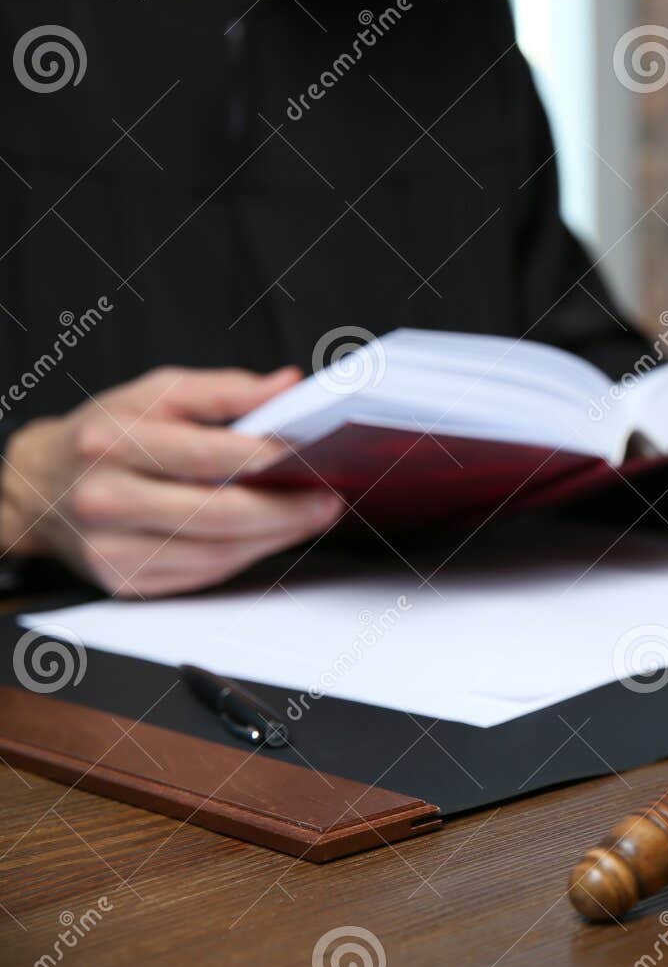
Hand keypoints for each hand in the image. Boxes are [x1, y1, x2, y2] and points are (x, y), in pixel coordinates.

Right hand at [0, 366, 344, 597]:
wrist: (41, 487)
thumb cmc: (106, 434)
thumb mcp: (156, 393)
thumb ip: (225, 390)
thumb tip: (287, 385)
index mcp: (111, 442)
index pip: (208, 455)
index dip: (270, 457)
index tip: (313, 454)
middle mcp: (106, 499)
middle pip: (220, 514)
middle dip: (285, 510)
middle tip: (327, 500)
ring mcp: (112, 548)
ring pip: (217, 552)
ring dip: (276, 537)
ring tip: (310, 516)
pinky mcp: (125, 581)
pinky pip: (204, 574)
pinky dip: (245, 555)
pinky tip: (270, 536)